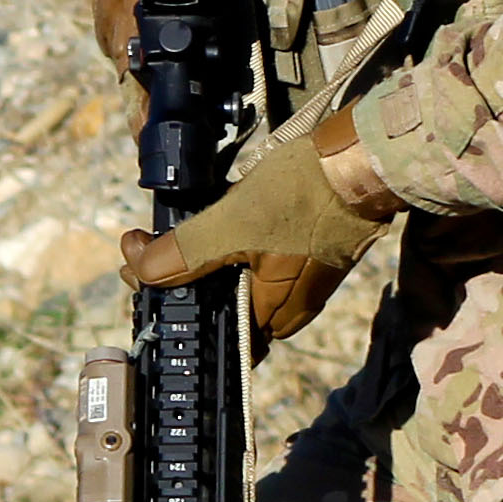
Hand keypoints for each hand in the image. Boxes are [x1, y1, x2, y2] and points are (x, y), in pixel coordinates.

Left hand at [117, 120, 398, 343]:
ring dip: (204, 269)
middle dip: (182, 288)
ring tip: (169, 241)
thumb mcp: (232, 224)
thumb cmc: (304, 196)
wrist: (362, 161)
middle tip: (145, 256)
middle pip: (225, 313)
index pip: (215, 340)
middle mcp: (289, 309)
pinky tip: (216, 231)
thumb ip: (185, 252)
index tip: (140, 279)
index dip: (173, 315)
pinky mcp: (309, 257)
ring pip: (241, 288)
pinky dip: (231, 254)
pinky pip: (260, 268)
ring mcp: (302, 283)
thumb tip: (140, 269)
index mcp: (273, 315)